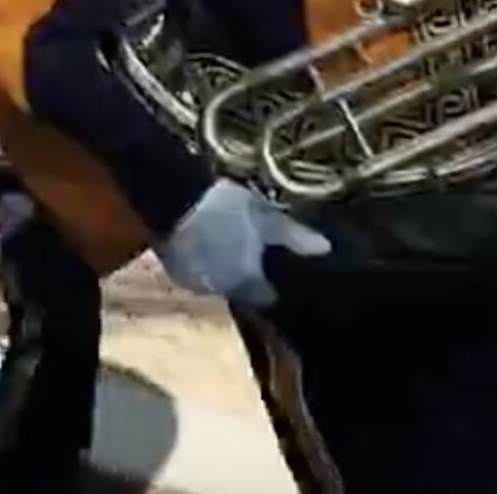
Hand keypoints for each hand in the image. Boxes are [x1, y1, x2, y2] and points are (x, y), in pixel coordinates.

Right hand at [151, 179, 330, 308]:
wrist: (170, 197)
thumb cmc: (223, 208)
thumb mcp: (265, 216)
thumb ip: (293, 236)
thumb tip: (326, 250)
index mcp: (244, 281)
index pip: (266, 298)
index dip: (276, 287)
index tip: (282, 275)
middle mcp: (219, 290)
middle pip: (242, 292)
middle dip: (250, 278)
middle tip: (258, 256)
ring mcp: (194, 282)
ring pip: (218, 283)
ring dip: (227, 271)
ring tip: (234, 248)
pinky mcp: (175, 271)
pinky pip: (199, 274)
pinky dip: (207, 264)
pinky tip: (210, 245)